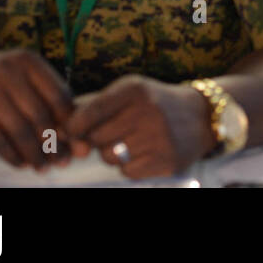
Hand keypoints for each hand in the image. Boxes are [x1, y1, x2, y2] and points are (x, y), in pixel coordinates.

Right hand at [0, 49, 73, 170]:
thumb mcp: (20, 82)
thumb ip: (47, 104)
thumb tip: (77, 140)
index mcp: (28, 60)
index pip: (59, 96)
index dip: (70, 123)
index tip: (76, 143)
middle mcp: (8, 69)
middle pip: (40, 115)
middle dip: (54, 143)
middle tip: (63, 162)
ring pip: (19, 130)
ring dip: (34, 154)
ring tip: (43, 168)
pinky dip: (11, 155)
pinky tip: (20, 164)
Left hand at [67, 75, 214, 179]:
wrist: (201, 115)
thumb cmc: (154, 103)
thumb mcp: (129, 93)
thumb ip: (94, 107)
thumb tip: (61, 135)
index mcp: (134, 90)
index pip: (88, 114)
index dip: (74, 128)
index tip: (72, 132)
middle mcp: (147, 111)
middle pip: (96, 139)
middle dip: (99, 140)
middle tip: (116, 132)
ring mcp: (159, 137)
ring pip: (110, 158)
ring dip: (115, 154)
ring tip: (133, 141)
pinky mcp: (167, 160)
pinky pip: (128, 172)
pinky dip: (131, 166)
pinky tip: (146, 152)